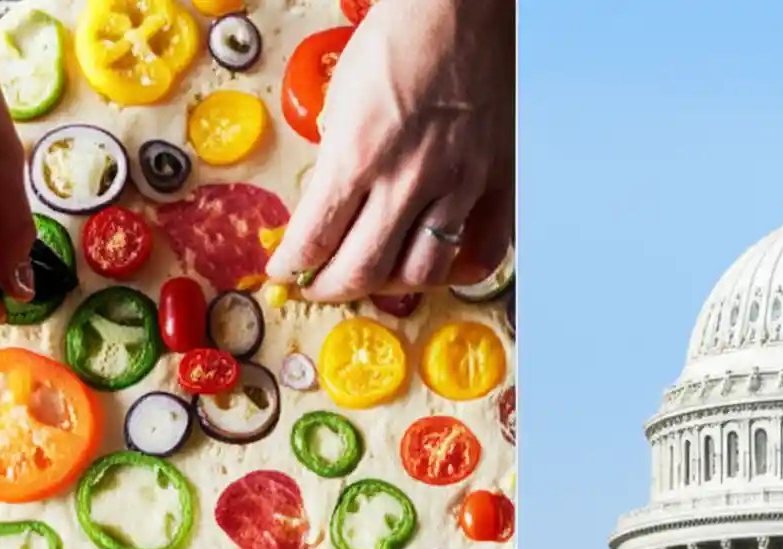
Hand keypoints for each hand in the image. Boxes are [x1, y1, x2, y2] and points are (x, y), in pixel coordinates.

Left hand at [265, 0, 514, 301]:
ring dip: (389, 284)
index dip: (292, 267)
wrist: (460, 8)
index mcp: (357, 154)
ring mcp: (459, 184)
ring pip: (421, 271)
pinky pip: (483, 251)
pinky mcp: (497, 181)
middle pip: (362, 270)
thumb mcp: (342, 98)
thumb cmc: (397, 39)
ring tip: (375, 276)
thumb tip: (332, 205)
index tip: (285, 272)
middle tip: (319, 286)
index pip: (314, 239)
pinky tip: (439, 266)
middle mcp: (408, 179)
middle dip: (330, 288)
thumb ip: (338, 159)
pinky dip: (458, 270)